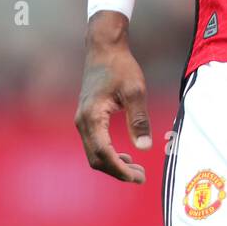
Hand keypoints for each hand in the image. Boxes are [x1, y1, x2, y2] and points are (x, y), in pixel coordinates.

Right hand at [74, 13, 151, 182]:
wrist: (104, 48)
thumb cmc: (121, 66)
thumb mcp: (135, 91)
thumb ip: (139, 120)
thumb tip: (144, 149)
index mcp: (92, 116)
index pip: (103, 153)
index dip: (120, 170)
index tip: (138, 177)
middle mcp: (82, 121)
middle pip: (96, 158)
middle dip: (117, 171)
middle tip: (141, 177)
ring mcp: (82, 120)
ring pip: (93, 153)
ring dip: (112, 164)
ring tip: (136, 169)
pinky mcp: (86, 117)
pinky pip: (94, 144)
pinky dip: (108, 154)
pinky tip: (125, 156)